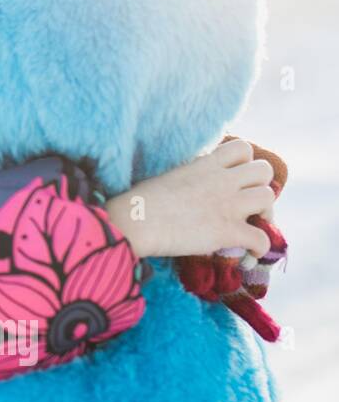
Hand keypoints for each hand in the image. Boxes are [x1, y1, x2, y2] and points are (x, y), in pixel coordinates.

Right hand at [105, 138, 275, 259]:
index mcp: (205, 164)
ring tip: (254, 224)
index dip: (245, 162)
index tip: (236, 177)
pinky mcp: (227, 231)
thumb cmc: (140, 201)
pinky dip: (260, 247)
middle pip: (264, 170)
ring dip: (266, 213)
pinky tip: (250, 253)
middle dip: (261, 185)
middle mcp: (221, 180)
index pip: (242, 148)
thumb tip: (196, 182)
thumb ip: (192, 175)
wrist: (134, 223)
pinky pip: (262, 238)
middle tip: (248, 202)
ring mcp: (227, 205)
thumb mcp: (169, 175)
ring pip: (268, 198)